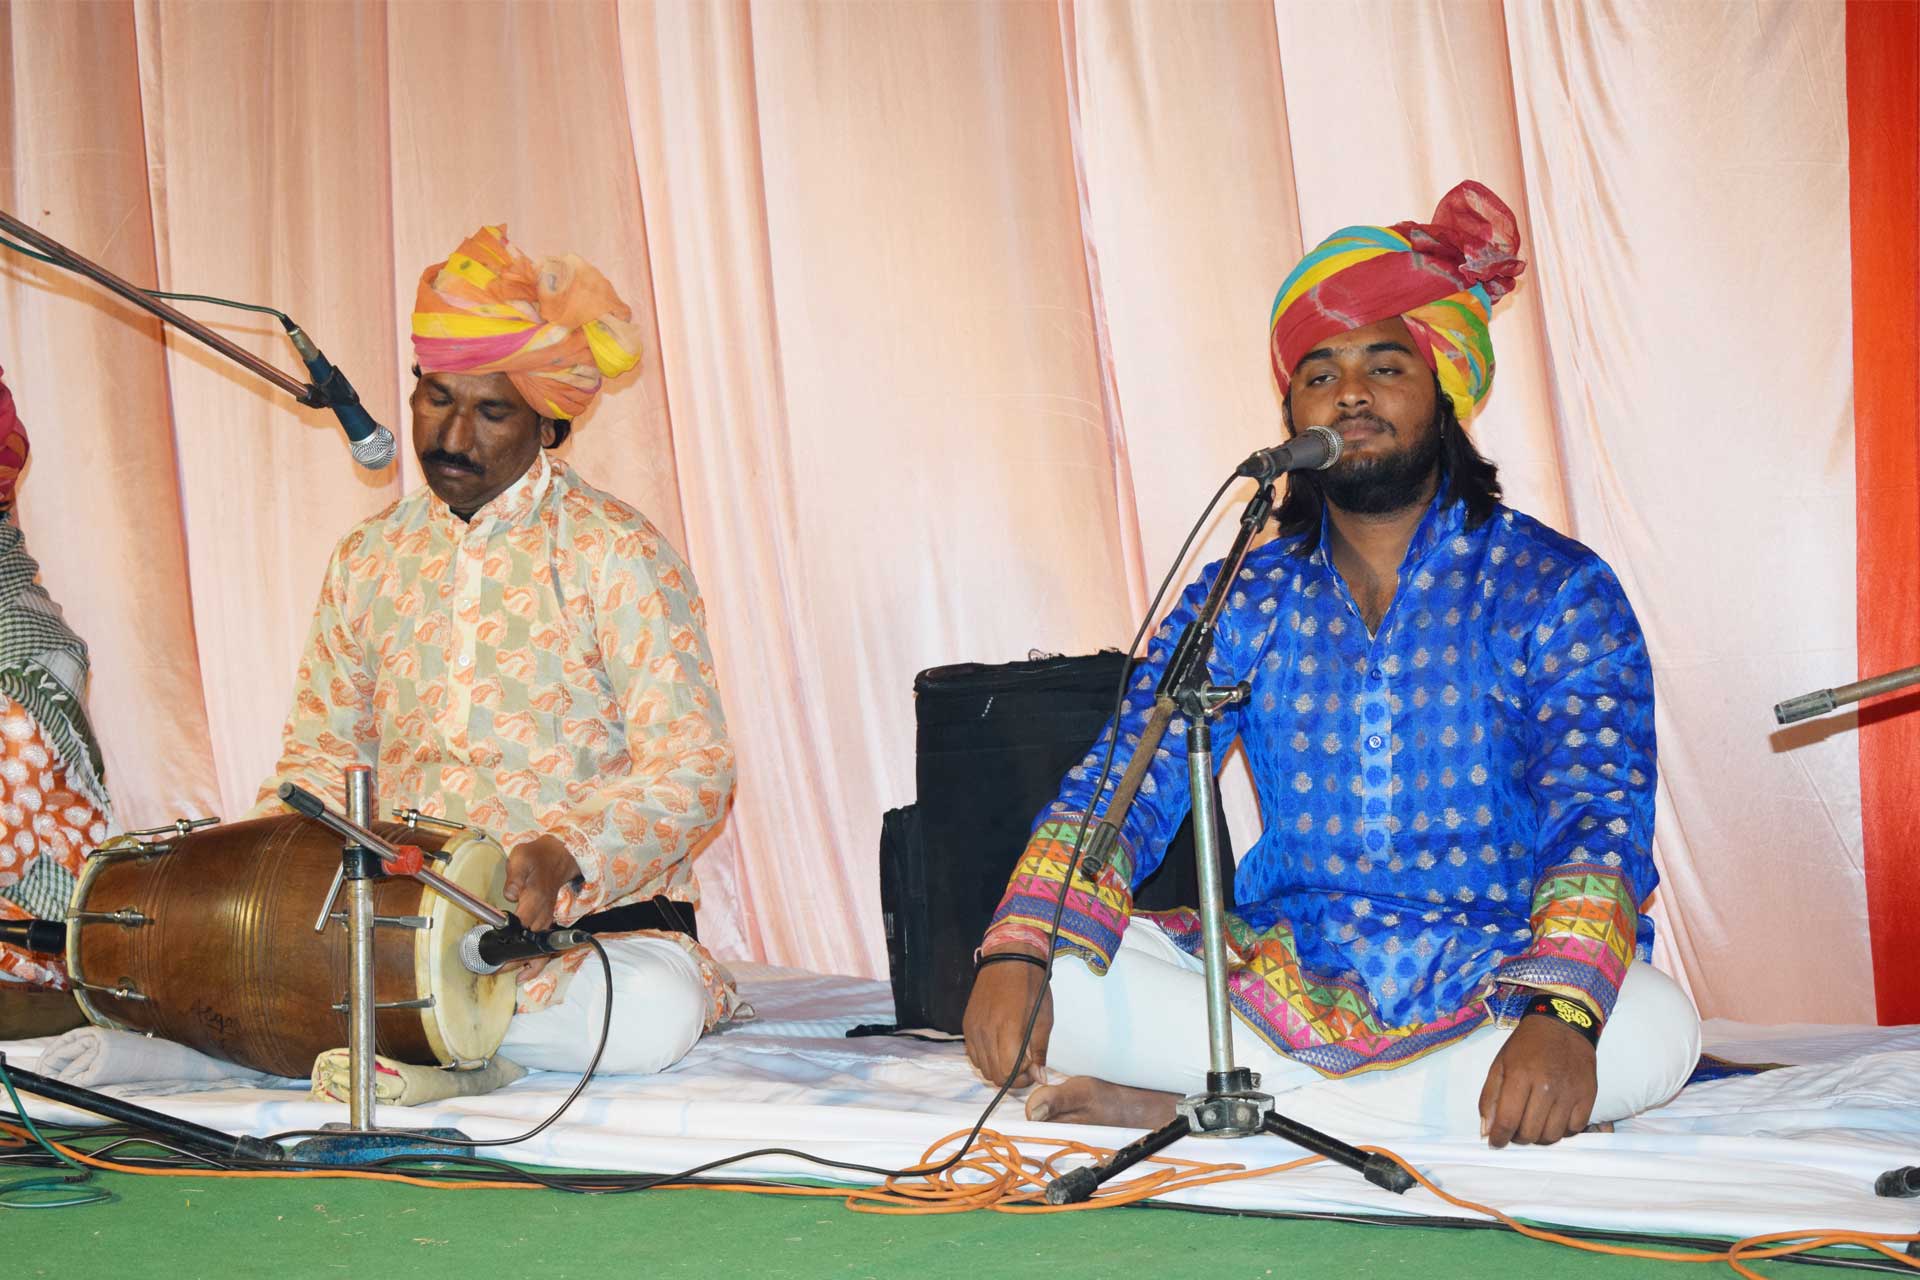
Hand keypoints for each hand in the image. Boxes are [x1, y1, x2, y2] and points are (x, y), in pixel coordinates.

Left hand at [503, 835, 579, 931]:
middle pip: (528, 930)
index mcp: (535, 895)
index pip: (522, 921)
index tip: (502, 919)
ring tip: (516, 918)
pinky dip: (534, 926)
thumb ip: (514, 877)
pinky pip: (542, 926)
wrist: (559, 854)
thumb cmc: (537, 855)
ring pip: (536, 930)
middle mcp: (544, 906)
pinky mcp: (549, 910)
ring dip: (526, 928)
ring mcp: (548, 909)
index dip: (509, 924)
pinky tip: (526, 917)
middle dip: (516, 928)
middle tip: (507, 919)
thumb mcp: (521, 857)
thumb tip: (510, 895)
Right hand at [961, 948, 1053, 1087]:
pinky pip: (973, 1056)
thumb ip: (1039, 1051)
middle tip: (1025, 1066)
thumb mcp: (1044, 1019)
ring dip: (999, 1069)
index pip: (1009, 1072)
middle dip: (1013, 1077)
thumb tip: (1039, 1077)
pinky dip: (986, 1059)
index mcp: (1008, 1029)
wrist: (1008, 960)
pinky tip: (999, 1048)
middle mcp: (986, 1032)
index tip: (1033, 1069)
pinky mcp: (967, 1026)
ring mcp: (973, 1029)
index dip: (1024, 1077)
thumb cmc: (1032, 987)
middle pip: (995, 1075)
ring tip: (1013, 1056)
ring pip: (983, 1068)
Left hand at [1478, 1012, 1598, 1147]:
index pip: (1507, 1120)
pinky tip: (1553, 1119)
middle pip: (1530, 1133)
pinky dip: (1562, 1131)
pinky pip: (1574, 1129)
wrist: (1564, 1024)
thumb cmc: (1527, 1045)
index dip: (1499, 1138)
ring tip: (1533, 1125)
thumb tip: (1487, 1130)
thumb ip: (1489, 1097)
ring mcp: (1570, 1093)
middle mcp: (1546, 1087)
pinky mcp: (1588, 1096)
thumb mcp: (1500, 1064)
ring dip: (1539, 1137)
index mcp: (1520, 1076)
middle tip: (1515, 1129)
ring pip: (1552, 1135)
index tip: (1496, 1142)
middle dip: (1517, 1137)